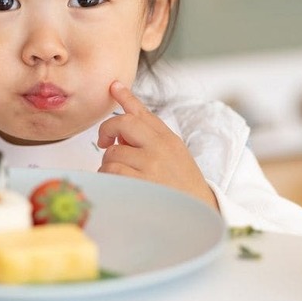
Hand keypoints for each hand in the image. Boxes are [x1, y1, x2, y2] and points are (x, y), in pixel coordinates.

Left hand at [97, 81, 218, 209]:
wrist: (198, 215)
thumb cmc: (180, 188)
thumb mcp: (173, 157)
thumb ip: (150, 141)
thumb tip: (119, 134)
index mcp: (169, 140)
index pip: (144, 113)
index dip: (126, 97)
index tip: (113, 86)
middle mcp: (161, 148)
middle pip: (123, 123)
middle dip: (107, 130)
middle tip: (104, 142)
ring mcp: (151, 164)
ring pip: (112, 153)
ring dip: (108, 164)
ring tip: (121, 175)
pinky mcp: (140, 182)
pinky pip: (111, 171)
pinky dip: (108, 177)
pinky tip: (118, 185)